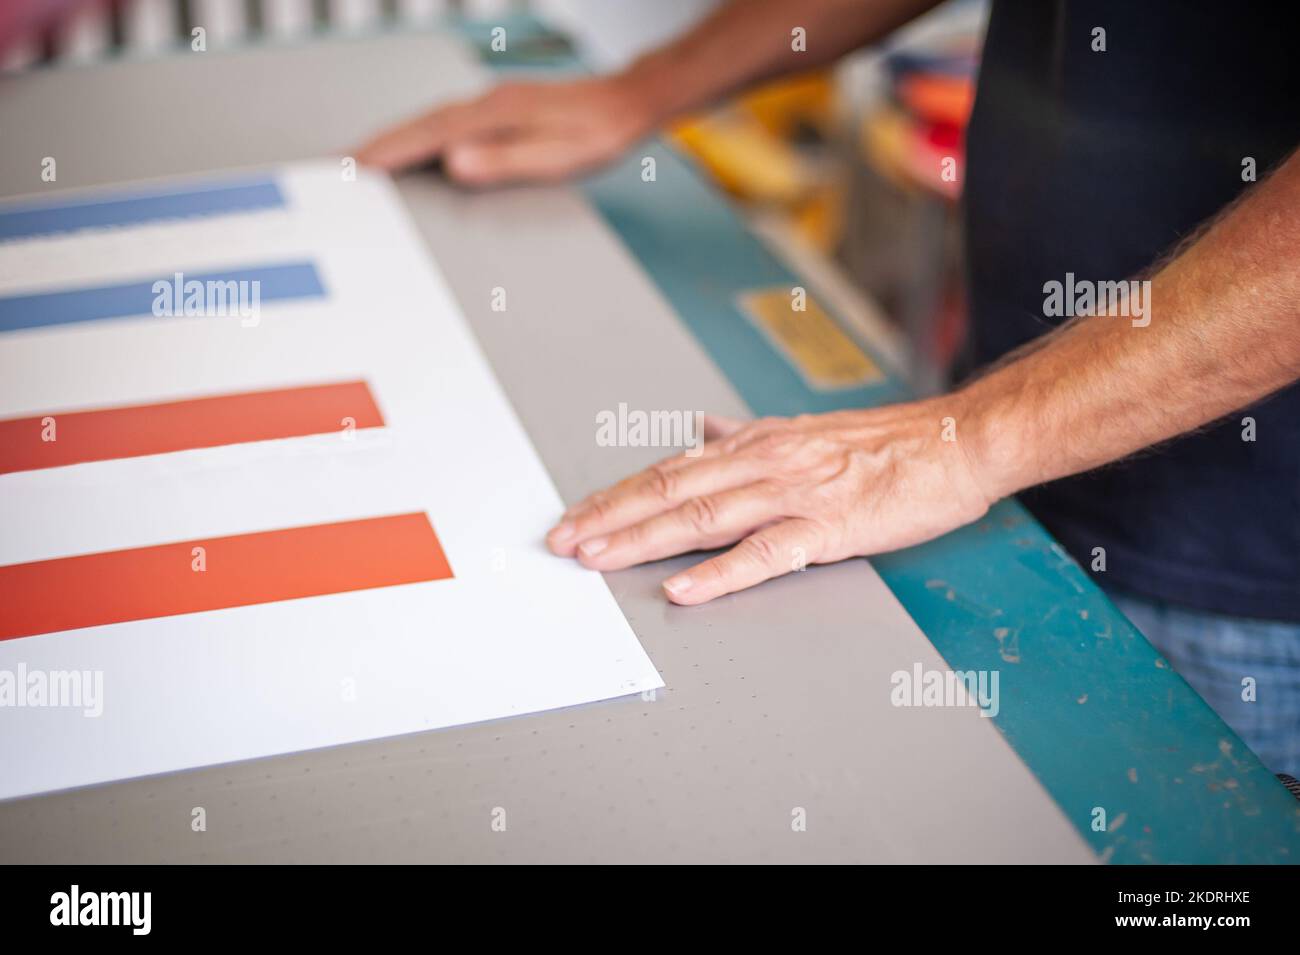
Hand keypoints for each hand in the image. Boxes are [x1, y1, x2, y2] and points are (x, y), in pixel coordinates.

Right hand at [355, 75, 656, 184]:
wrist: (628, 102)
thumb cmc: (599, 132)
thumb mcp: (557, 155)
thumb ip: (504, 160)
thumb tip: (455, 163)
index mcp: (495, 114)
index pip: (429, 134)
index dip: (389, 151)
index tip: (356, 166)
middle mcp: (488, 102)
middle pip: (420, 123)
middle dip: (379, 144)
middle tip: (341, 164)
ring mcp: (492, 102)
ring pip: (430, 120)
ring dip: (396, 138)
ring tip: (365, 159)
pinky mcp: (500, 108)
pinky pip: (446, 121)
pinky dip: (421, 134)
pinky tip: (415, 145)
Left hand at [546, 399, 996, 604]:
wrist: (957, 441)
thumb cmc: (889, 442)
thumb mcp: (806, 430)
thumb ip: (749, 435)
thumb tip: (705, 429)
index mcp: (757, 444)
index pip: (670, 470)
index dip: (618, 495)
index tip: (577, 514)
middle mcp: (764, 463)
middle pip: (670, 492)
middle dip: (609, 518)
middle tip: (563, 541)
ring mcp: (794, 494)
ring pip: (702, 518)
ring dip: (642, 539)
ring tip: (597, 557)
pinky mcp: (829, 528)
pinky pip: (765, 554)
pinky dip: (721, 573)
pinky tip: (683, 589)